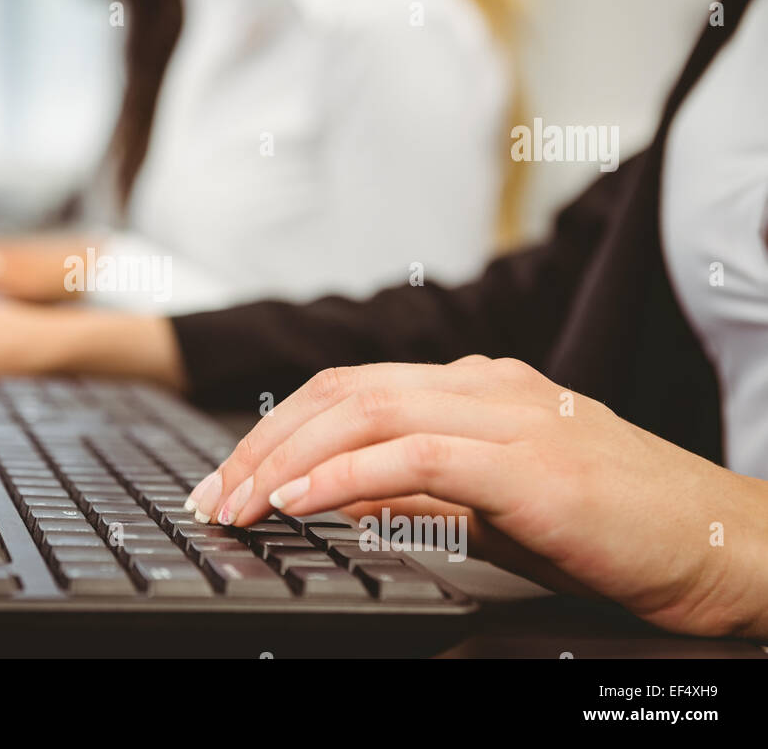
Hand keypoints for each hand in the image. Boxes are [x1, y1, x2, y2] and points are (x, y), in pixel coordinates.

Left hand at [185, 355, 767, 638]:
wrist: (720, 544)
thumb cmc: (613, 527)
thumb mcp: (494, 505)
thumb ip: (419, 490)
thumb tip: (338, 496)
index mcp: (477, 387)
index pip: (351, 390)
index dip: (277, 429)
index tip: (231, 479)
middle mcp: (486, 384)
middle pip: (341, 393)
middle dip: (260, 443)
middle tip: (211, 496)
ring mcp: (509, 414)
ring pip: (364, 411)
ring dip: (283, 459)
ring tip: (237, 504)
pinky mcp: (529, 460)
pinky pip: (413, 455)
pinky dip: (343, 476)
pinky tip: (300, 501)